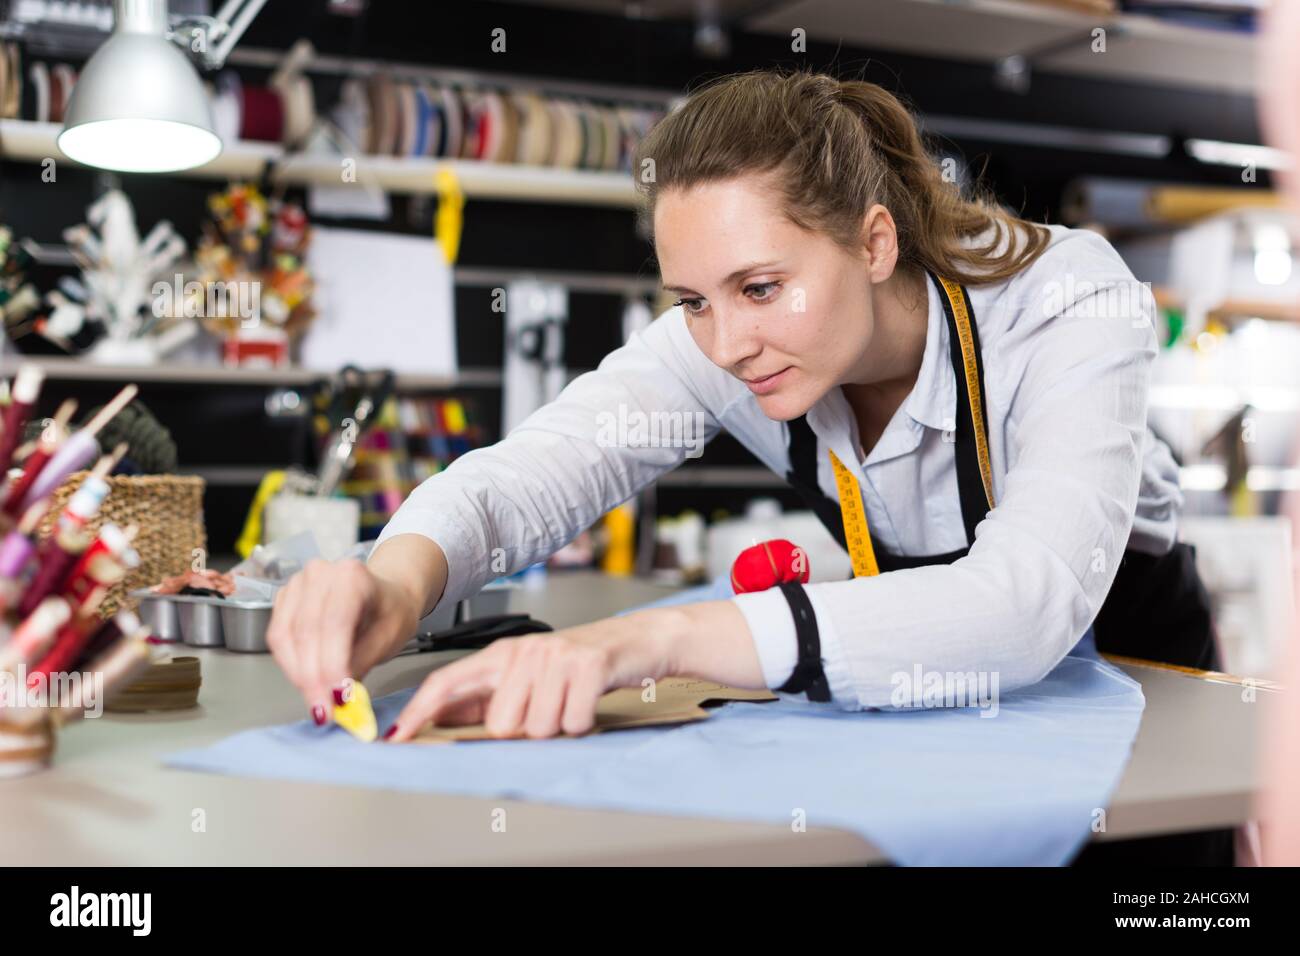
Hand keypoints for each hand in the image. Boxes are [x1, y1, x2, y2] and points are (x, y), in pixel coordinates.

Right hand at [267, 558, 420, 725]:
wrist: (382, 596)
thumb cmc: (389, 613)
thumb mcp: (389, 639)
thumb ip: (361, 665)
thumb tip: (337, 696)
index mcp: (352, 575)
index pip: (334, 623)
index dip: (331, 664)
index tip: (336, 697)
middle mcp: (320, 573)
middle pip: (306, 632)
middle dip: (313, 678)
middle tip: (324, 709)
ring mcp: (297, 584)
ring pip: (285, 637)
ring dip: (298, 674)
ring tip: (317, 700)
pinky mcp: (284, 599)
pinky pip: (278, 637)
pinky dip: (290, 664)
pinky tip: (306, 681)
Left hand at [384, 600, 766, 740]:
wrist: (639, 640)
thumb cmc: (582, 662)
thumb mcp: (530, 673)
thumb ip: (488, 694)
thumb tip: (440, 716)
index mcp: (504, 654)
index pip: (447, 681)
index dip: (419, 710)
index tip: (397, 736)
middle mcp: (525, 652)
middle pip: (499, 724)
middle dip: (525, 729)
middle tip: (549, 708)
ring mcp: (556, 658)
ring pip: (536, 728)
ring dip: (559, 725)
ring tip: (572, 701)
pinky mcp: (587, 667)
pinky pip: (572, 723)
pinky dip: (584, 722)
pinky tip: (590, 701)